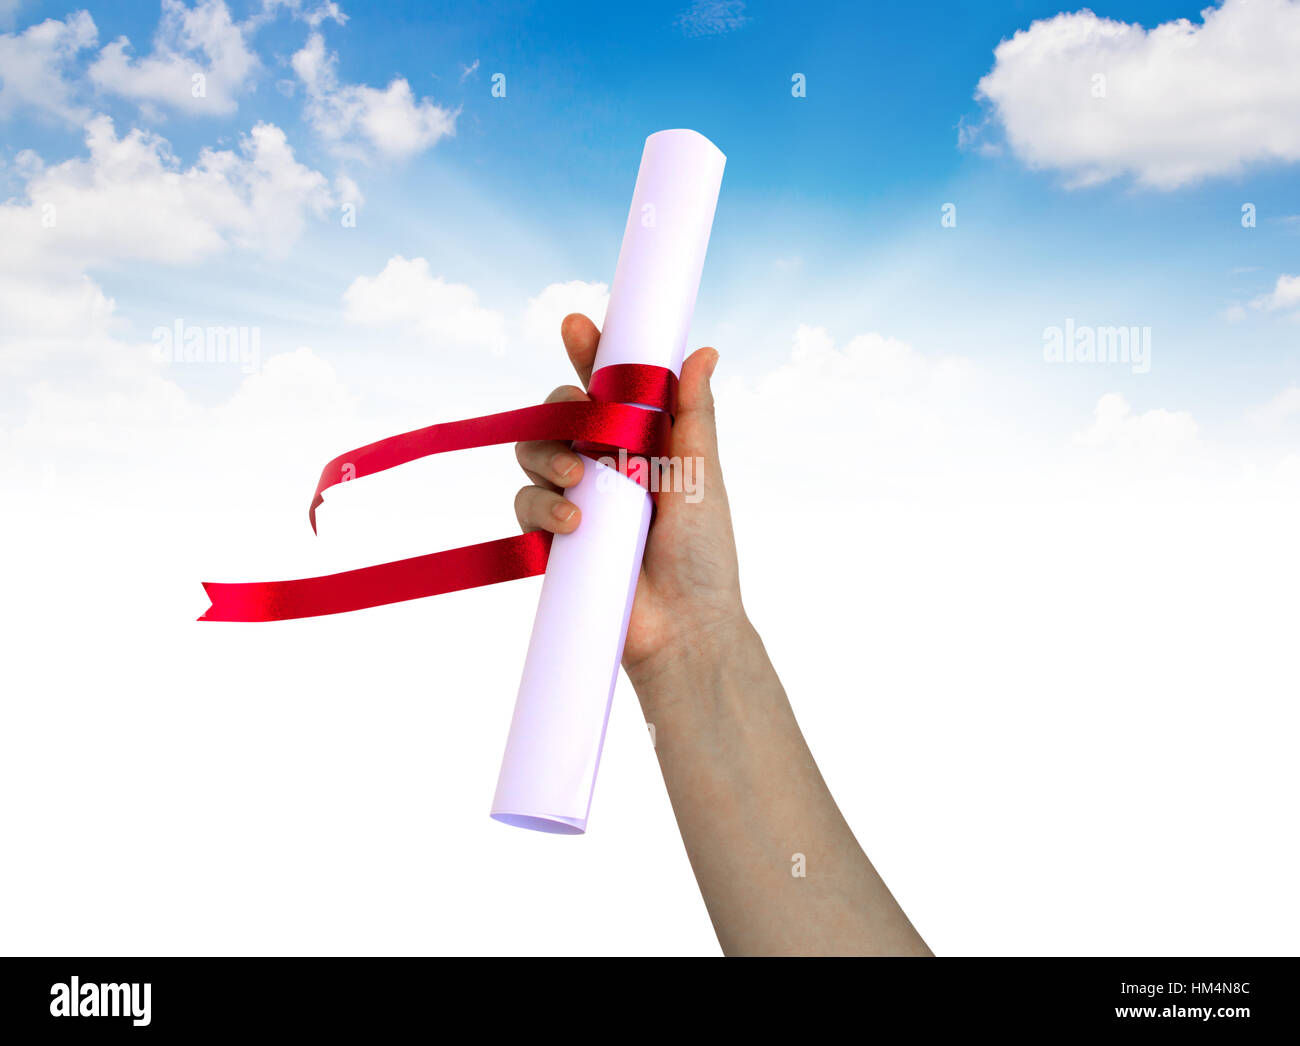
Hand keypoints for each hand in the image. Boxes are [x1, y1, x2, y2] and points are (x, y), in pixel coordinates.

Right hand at [513, 313, 747, 694]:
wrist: (683, 627)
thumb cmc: (703, 555)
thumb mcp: (702, 475)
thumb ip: (693, 414)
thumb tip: (704, 351)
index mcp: (641, 443)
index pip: (608, 387)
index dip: (589, 354)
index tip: (578, 324)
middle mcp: (604, 465)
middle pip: (559, 412)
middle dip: (559, 406)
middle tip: (580, 418)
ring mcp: (575, 500)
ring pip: (533, 453)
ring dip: (548, 457)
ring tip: (578, 482)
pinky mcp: (552, 538)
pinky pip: (525, 504)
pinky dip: (541, 506)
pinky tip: (573, 524)